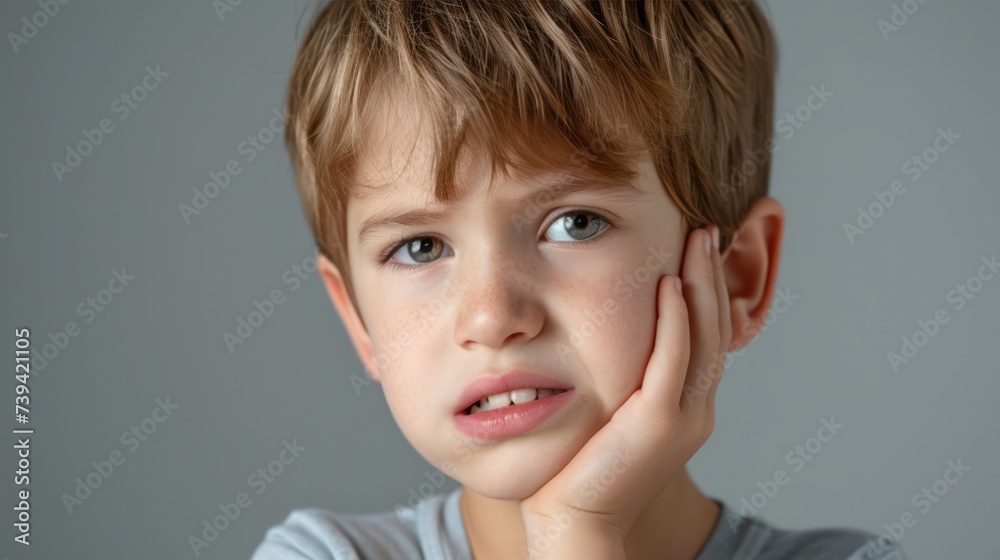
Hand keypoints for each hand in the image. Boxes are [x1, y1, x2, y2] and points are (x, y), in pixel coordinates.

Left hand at [519, 225, 732, 556]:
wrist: (574, 521)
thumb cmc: (579, 467)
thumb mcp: (611, 413)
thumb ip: (623, 379)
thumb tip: (605, 338)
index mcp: (684, 408)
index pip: (704, 336)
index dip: (704, 289)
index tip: (695, 247)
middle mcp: (694, 411)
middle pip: (713, 329)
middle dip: (710, 275)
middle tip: (704, 229)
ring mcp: (682, 418)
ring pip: (702, 337)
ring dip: (700, 284)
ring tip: (696, 239)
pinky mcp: (658, 424)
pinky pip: (674, 360)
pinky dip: (676, 319)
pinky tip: (671, 283)